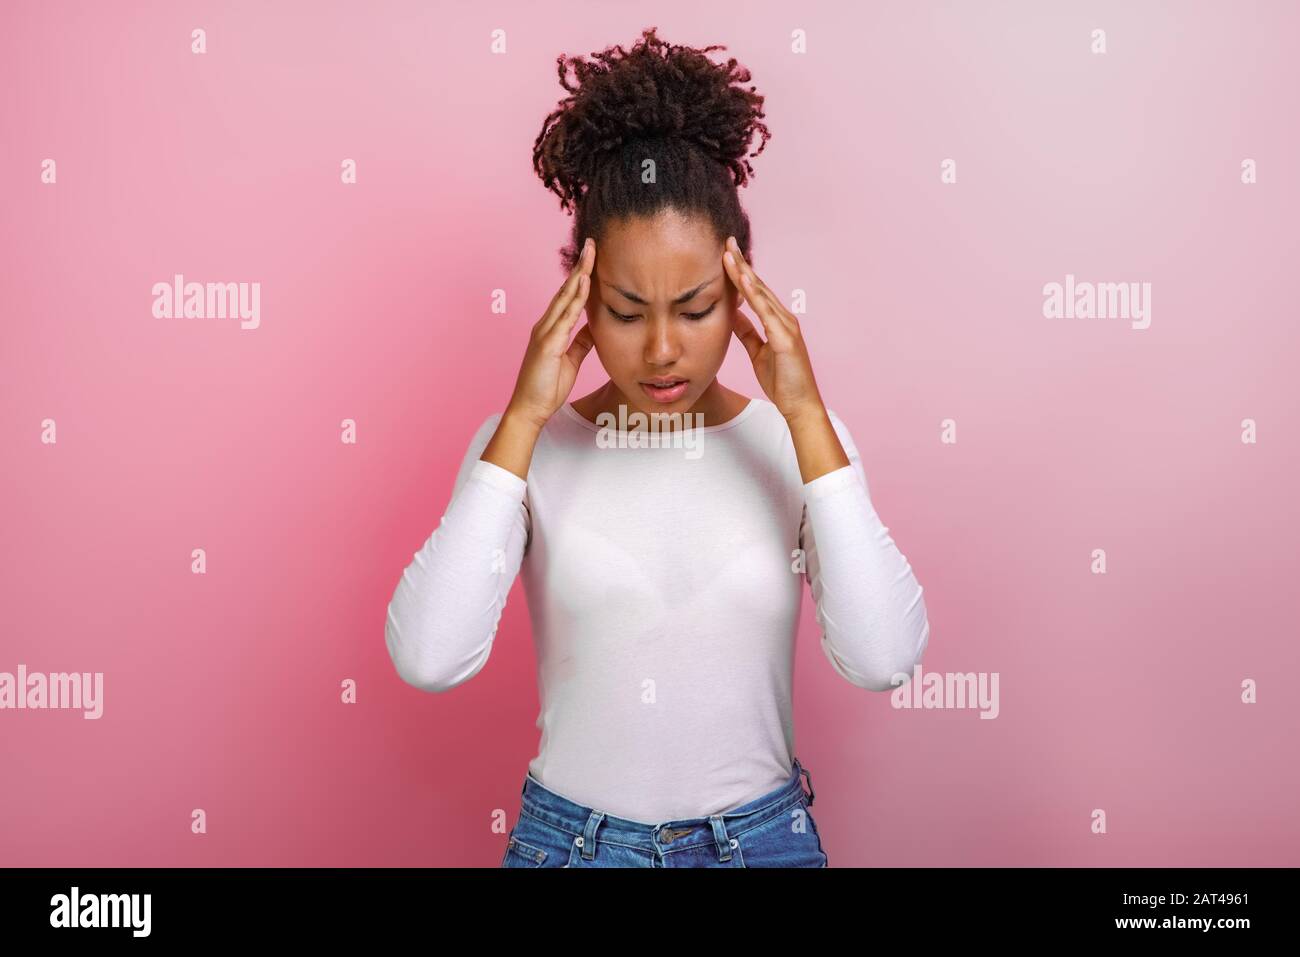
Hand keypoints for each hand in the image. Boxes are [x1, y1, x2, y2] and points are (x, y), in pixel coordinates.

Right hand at [505, 238, 597, 429]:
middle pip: (566, 289)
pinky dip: (575, 298)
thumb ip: (581, 342)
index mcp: (552, 329)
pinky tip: (585, 283)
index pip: (569, 297)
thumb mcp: (571, 360)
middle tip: (592, 244)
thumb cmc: (547, 387)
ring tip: (590, 254)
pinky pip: (565, 316)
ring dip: (579, 274)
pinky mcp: (548, 344)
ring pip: (565, 297)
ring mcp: (545, 332)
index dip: (581, 277)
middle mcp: (546, 325)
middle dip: (580, 266)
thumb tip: (594, 328)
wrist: (530, 409)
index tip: (592, 258)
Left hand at [722, 236, 825, 421]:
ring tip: (729, 254)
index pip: (754, 291)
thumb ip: (747, 332)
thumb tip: (732, 314)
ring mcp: (786, 326)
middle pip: (758, 285)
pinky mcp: (785, 339)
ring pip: (761, 294)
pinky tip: (741, 281)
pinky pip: (766, 313)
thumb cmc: (782, 381)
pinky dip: (753, 295)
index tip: (725, 254)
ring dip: (744, 273)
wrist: (800, 404)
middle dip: (741, 263)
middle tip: (726, 241)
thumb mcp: (758, 352)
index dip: (740, 272)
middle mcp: (783, 318)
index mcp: (776, 321)